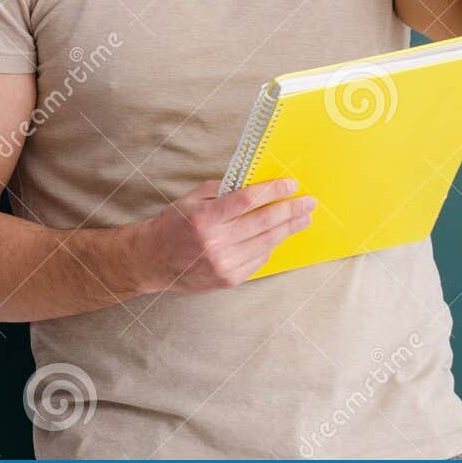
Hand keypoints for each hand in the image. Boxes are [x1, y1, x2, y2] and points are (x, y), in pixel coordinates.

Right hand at [134, 179, 315, 292]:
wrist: (153, 261)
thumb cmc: (172, 226)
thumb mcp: (190, 200)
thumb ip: (221, 191)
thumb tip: (254, 183)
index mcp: (204, 218)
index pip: (247, 200)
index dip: (272, 191)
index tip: (291, 184)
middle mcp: (215, 242)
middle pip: (264, 222)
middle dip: (290, 210)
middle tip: (308, 202)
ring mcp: (224, 263)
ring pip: (267, 242)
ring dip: (288, 229)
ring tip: (303, 218)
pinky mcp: (229, 279)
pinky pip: (259, 259)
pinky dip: (271, 245)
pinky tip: (279, 235)